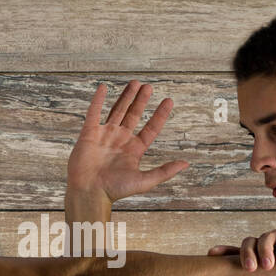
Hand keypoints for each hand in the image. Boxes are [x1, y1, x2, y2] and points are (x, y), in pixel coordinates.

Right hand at [67, 79, 188, 202]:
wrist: (89, 193)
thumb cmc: (115, 190)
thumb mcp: (144, 181)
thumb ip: (164, 171)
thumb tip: (186, 163)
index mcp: (134, 150)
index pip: (151, 128)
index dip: (160, 114)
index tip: (169, 100)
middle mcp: (120, 140)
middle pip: (133, 115)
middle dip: (141, 101)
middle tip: (149, 86)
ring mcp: (105, 135)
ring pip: (117, 110)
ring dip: (126, 96)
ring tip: (135, 83)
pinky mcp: (89, 134)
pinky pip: (94, 113)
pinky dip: (98, 100)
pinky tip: (103, 87)